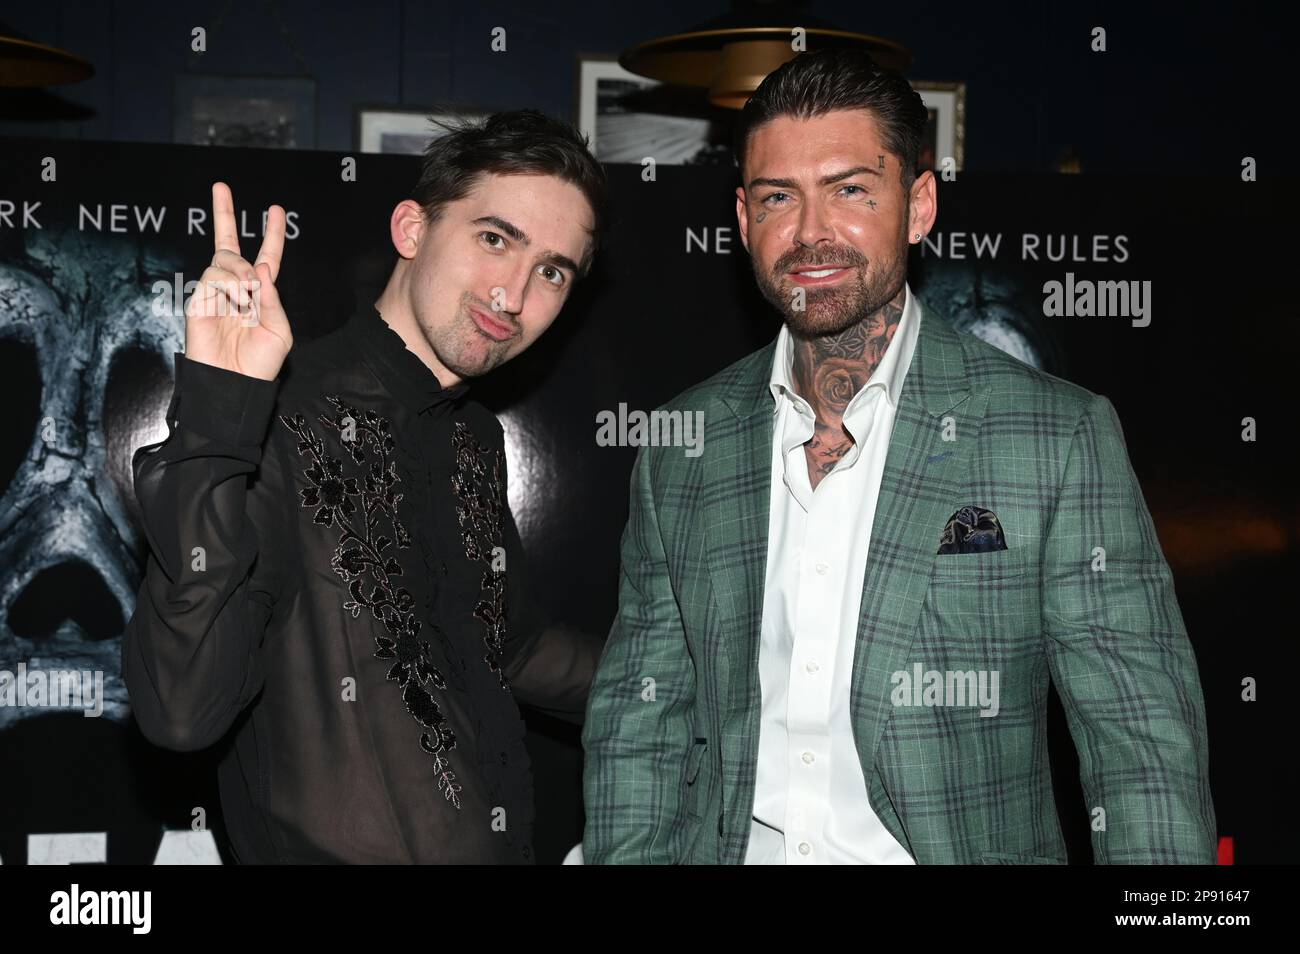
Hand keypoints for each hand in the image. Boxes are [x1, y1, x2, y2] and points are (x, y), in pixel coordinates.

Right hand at [183, 182, 291, 381]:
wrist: (235, 385)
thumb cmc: (259, 365)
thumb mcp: (279, 331)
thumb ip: (273, 299)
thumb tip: (262, 267)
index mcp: (260, 296)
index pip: (266, 259)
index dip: (273, 235)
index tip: (276, 210)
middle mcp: (236, 290)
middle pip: (229, 245)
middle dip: (223, 212)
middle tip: (221, 186)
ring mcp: (215, 294)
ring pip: (223, 259)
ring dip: (241, 269)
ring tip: (248, 294)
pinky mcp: (198, 302)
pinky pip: (212, 277)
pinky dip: (229, 284)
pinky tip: (237, 301)